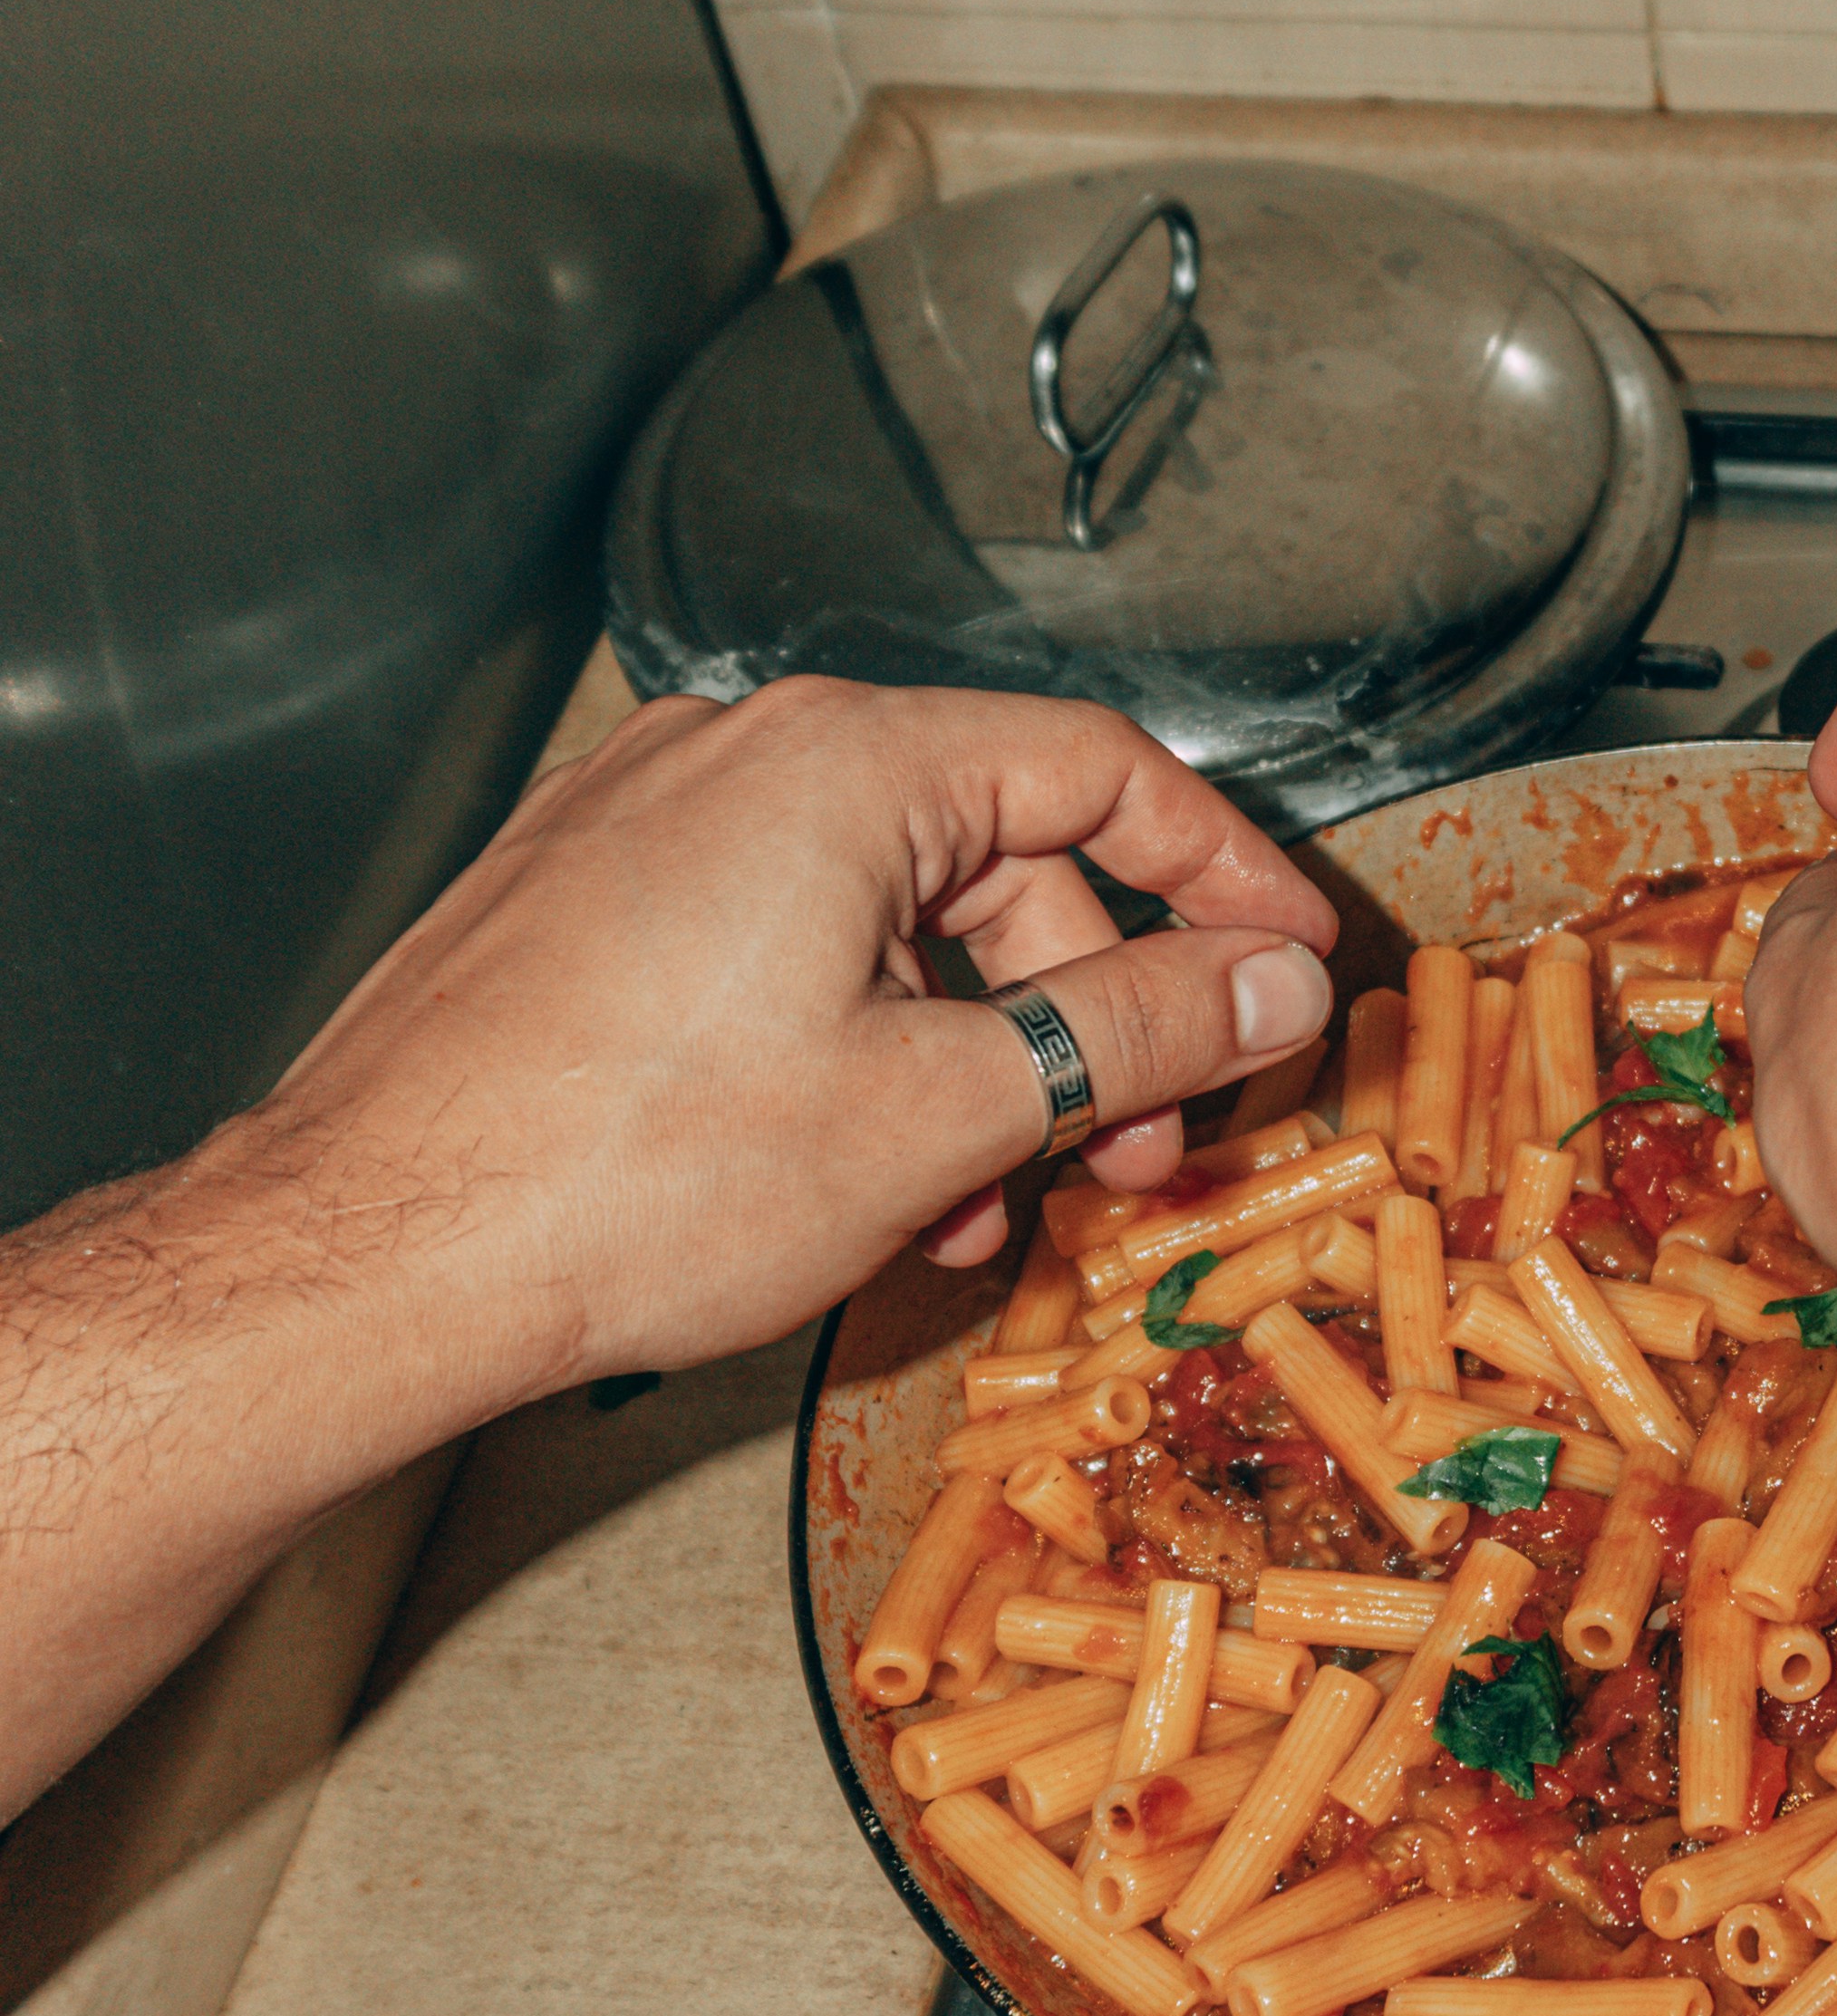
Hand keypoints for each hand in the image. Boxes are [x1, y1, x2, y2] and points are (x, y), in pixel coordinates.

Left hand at [253, 676, 1339, 1392]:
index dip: (1222, 875)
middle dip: (1079, 1014)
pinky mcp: (583, 911)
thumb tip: (1262, 985)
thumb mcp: (938, 1114)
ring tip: (968, 1204)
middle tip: (1127, 1144)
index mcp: (835, 764)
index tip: (1281, 960)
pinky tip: (855, 1179)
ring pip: (884, 923)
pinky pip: (777, 952)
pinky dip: (853, 1052)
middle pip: (993, 857)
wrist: (375, 1256)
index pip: (1101, 770)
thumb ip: (1130, 1032)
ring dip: (964, 1061)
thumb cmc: (610, 1180)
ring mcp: (641, 828)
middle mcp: (729, 759)